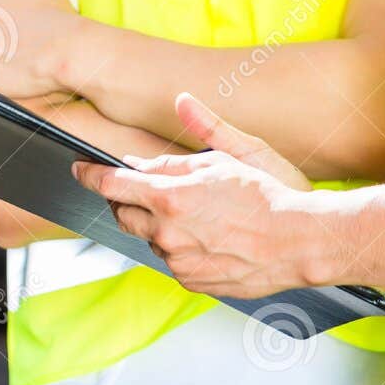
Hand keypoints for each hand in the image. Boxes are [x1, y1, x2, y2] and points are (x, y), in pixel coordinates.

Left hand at [73, 94, 330, 298]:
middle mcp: (167, 232)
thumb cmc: (274, 196)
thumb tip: (181, 103)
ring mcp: (178, 260)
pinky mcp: (193, 281)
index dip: (92, 175)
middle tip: (159, 187)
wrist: (303, 242)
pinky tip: (211, 235)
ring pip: (151, 237)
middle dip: (132, 199)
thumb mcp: (237, 150)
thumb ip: (202, 128)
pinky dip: (181, 246)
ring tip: (201, 213)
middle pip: (125, 214)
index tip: (81, 169)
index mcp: (170, 196)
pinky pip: (173, 261)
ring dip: (161, 223)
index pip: (113, 185)